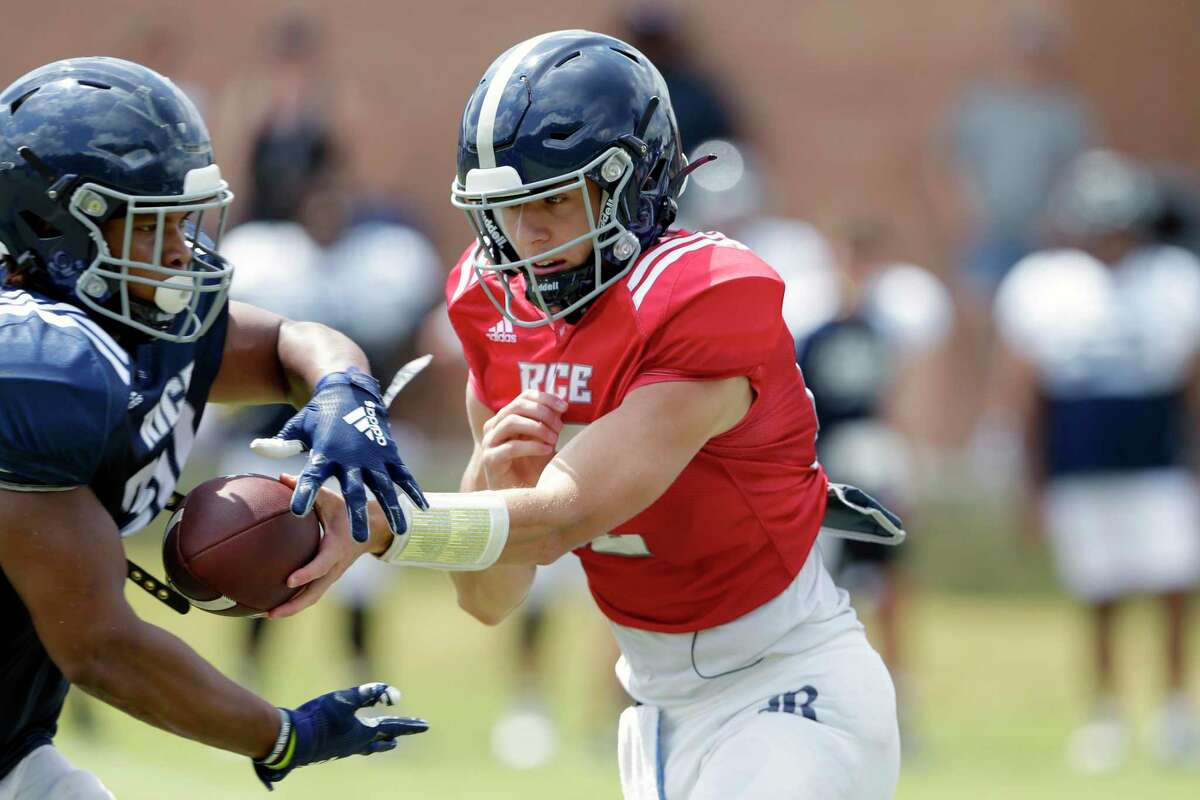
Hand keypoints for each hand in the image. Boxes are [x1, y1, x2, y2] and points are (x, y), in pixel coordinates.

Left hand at [251, 367, 427, 542]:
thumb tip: (257, 449)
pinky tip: (423, 508)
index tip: (297, 511)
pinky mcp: (389, 454)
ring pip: (385, 486)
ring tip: (399, 529)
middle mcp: (352, 457)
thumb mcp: (300, 426)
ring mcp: (374, 456)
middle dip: (357, 512)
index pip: (312, 476)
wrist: (351, 391)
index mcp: (326, 452)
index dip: (304, 492)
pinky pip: (403, 475)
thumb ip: (281, 442)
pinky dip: (413, 490)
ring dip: (392, 507)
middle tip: (358, 536)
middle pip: (355, 489)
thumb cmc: (321, 414)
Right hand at [253, 683, 426, 790]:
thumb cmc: (319, 719)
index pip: (393, 728)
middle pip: (382, 740)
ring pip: (367, 746)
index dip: (410, 725)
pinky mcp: (329, 750)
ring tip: (387, 742)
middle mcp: (356, 744)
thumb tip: (392, 692)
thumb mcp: (344, 700)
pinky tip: (352, 742)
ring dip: (380, 742)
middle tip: (408, 733)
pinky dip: (360, 743)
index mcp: (364, 733)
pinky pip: (351, 747)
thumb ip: (368, 694)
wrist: (290, 741)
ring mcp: (342, 749)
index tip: (426, 726)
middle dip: (396, 735)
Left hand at [268, 473, 370, 618]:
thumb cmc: (347, 511)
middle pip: (315, 593)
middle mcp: (335, 566)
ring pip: (312, 598)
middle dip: (294, 605)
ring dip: (291, 608)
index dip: (307, 573)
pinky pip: (311, 593)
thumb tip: (281, 478)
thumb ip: (309, 491)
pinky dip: (294, 601)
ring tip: (266, 615)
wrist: (372, 529)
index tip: (289, 581)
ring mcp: (332, 575)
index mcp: (337, 548)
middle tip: (270, 613)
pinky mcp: (328, 578)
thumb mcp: (331, 498)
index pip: (322, 564)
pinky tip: (272, 603)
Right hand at [480, 389, 566, 488]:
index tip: (565, 406)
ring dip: (537, 428)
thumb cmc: (534, 467)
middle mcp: (494, 427)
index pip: (524, 397)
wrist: (522, 497)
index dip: (545, 398)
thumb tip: (562, 405)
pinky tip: (547, 450)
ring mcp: (489, 443)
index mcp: (506, 418)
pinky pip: (511, 447)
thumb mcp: (545, 440)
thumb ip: (550, 422)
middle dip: (543, 413)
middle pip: (517, 406)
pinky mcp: (490, 460)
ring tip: (554, 439)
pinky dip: (532, 446)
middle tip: (560, 426)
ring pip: (512, 422)